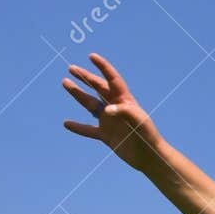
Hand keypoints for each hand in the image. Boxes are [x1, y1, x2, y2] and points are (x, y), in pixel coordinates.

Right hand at [61, 53, 164, 172]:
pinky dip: (78, 127)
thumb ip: (124, 112)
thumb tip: (106, 111)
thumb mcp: (138, 121)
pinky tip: (66, 123)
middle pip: (98, 88)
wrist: (149, 157)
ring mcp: (110, 121)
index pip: (112, 79)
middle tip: (71, 68)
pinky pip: (88, 130)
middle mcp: (116, 108)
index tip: (92, 56)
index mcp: (125, 100)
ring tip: (65, 82)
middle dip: (85, 77)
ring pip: (90, 104)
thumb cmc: (148, 136)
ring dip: (78, 94)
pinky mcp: (106, 136)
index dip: (103, 67)